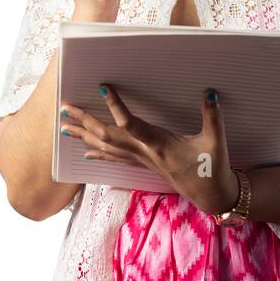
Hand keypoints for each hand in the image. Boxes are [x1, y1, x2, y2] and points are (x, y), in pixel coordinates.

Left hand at [58, 85, 240, 215]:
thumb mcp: (216, 141)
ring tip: (63, 127)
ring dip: (84, 136)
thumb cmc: (212, 167)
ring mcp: (142, 160)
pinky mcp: (144, 164)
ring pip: (106, 147)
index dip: (116, 106)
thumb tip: (210, 92)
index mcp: (160, 144)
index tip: (103, 87)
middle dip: (85, 121)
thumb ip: (213, 116)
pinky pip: (114, 158)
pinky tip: (84, 151)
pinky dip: (97, 152)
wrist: (210, 194)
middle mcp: (145, 152)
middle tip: (65, 107)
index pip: (132, 124)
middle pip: (107, 136)